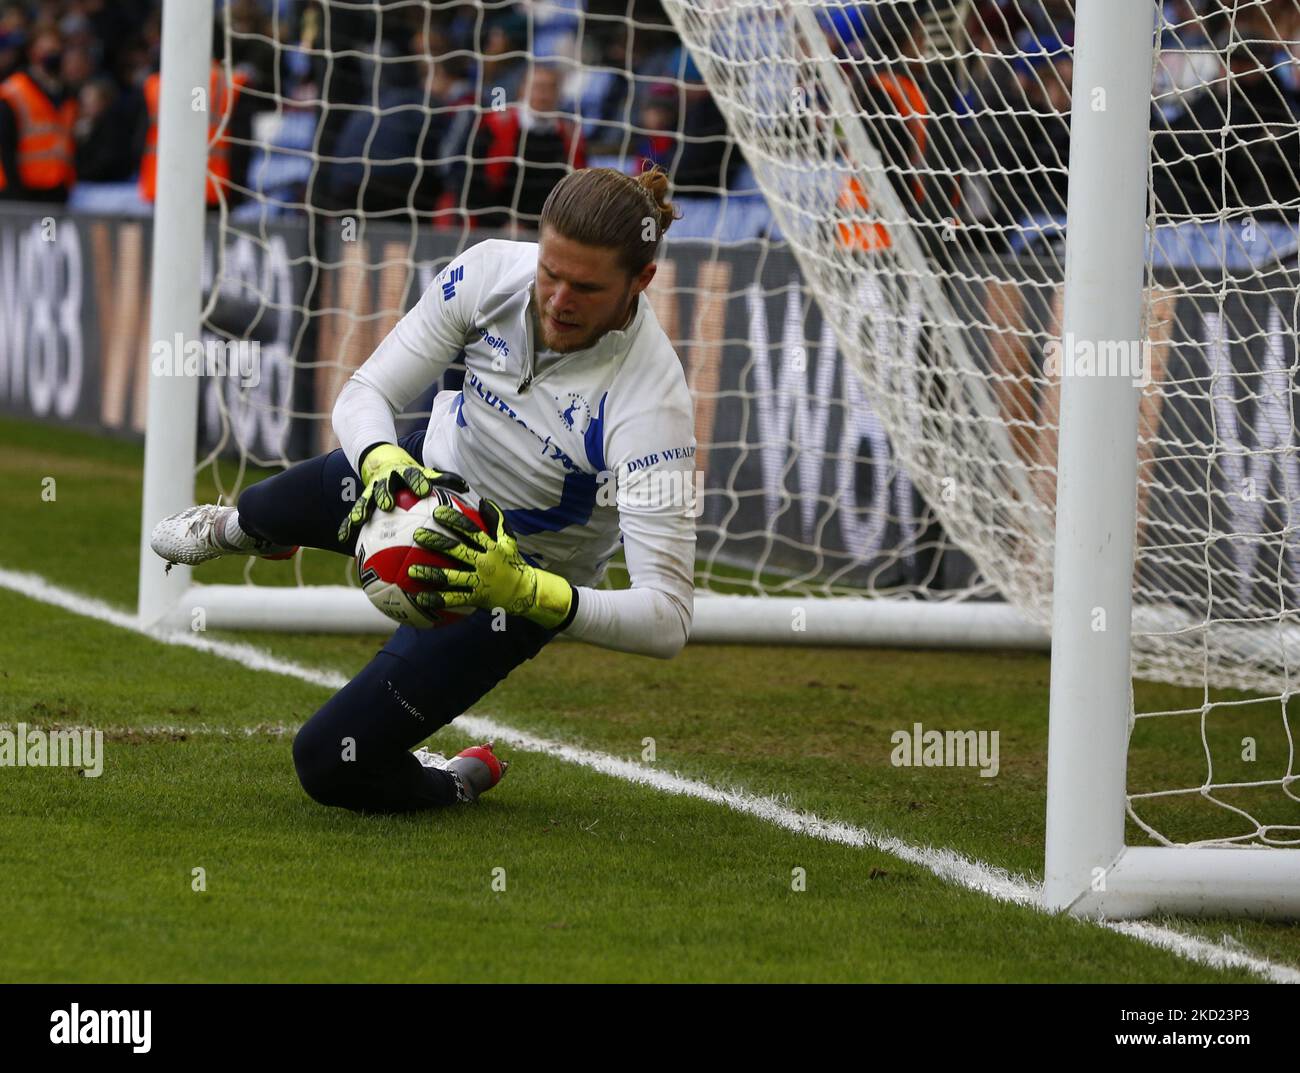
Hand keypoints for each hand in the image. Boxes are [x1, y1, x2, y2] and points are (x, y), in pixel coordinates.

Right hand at [338, 443, 467, 543]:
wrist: (382, 458)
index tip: (424, 491)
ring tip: (359, 521)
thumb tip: (466, 488)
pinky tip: (344, 537)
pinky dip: (349, 524)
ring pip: (366, 499)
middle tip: (387, 506)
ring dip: (363, 510)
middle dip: (386, 495)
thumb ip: (443, 479)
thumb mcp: (425, 472)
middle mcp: (387, 480)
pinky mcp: (363, 497)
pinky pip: (356, 511)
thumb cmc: (410, 472)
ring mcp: (373, 489)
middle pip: (385, 487)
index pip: (413, 475)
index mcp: (405, 473)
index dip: (418, 482)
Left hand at [408, 499, 574, 628]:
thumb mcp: (509, 540)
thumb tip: (484, 500)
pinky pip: (454, 599)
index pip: (470, 530)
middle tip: (418, 535)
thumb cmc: (513, 563)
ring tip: (412, 570)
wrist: (524, 592)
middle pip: (457, 550)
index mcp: (491, 547)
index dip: (454, 520)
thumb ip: (496, 520)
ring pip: (452, 576)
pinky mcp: (476, 598)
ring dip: (431, 573)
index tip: (437, 512)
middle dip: (436, 542)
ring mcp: (479, 581)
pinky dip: (437, 599)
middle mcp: (484, 563)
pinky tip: (419, 598)